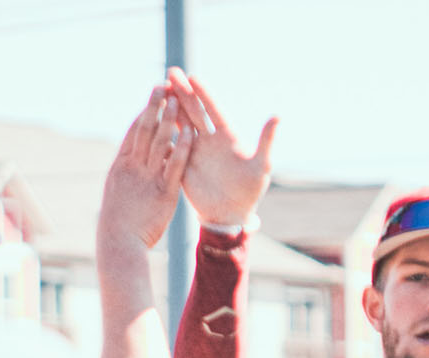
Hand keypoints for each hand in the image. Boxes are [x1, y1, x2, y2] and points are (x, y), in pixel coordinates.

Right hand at [98, 85, 191, 251]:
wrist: (118, 244)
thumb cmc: (118, 224)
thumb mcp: (118, 194)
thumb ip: (127, 176)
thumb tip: (130, 165)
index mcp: (120, 167)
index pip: (133, 133)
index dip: (143, 112)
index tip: (152, 96)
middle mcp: (133, 167)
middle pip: (145, 130)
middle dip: (155, 107)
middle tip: (165, 86)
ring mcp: (148, 178)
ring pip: (160, 143)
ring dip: (170, 120)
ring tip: (179, 101)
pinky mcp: (164, 192)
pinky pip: (174, 166)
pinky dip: (183, 148)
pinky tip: (191, 133)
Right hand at [166, 68, 275, 229]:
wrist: (231, 214)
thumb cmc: (250, 190)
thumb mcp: (261, 166)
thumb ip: (266, 140)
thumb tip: (277, 115)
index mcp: (227, 136)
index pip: (213, 110)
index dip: (204, 94)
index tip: (194, 77)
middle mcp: (210, 139)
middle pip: (194, 111)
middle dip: (183, 92)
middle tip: (170, 72)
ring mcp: (195, 151)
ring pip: (180, 124)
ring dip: (170, 107)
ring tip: (158, 90)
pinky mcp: (183, 164)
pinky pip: (171, 145)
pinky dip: (162, 132)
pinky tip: (150, 121)